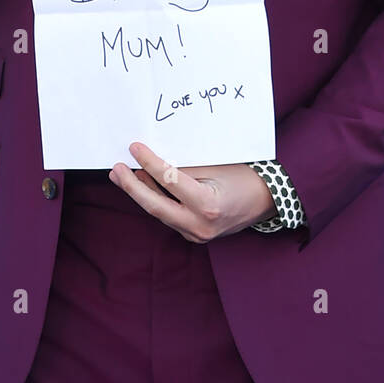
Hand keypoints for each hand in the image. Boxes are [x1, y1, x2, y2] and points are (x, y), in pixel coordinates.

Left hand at [108, 142, 275, 243]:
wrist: (267, 201)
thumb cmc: (245, 177)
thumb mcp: (216, 166)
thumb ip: (185, 167)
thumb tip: (155, 160)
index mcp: (207, 206)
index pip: (169, 181)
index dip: (149, 163)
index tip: (135, 147)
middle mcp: (200, 226)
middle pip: (155, 206)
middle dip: (132, 186)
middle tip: (116, 169)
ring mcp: (197, 235)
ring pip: (160, 212)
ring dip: (140, 192)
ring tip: (121, 174)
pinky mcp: (195, 235)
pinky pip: (170, 217)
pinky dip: (156, 200)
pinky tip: (144, 185)